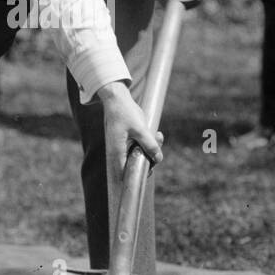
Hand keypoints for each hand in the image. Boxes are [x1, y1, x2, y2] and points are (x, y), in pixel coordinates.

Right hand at [96, 80, 162, 195]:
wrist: (116, 98)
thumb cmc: (125, 113)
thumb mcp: (140, 129)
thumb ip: (149, 145)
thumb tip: (158, 159)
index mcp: (117, 153)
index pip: (126, 174)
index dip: (139, 176)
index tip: (151, 168)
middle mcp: (118, 153)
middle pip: (135, 166)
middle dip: (150, 159)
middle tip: (158, 142)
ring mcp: (122, 148)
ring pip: (139, 157)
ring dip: (151, 149)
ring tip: (158, 135)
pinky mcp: (126, 142)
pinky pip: (139, 148)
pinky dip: (148, 143)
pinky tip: (155, 134)